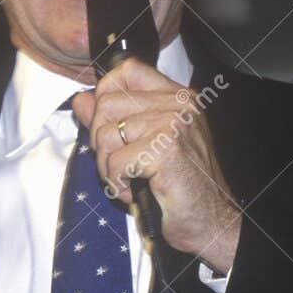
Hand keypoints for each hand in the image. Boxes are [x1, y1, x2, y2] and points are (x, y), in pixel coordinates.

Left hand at [72, 58, 240, 272]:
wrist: (211, 222)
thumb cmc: (181, 187)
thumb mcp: (143, 145)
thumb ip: (112, 118)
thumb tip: (80, 99)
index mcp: (177, 97)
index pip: (128, 70)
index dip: (106, 94)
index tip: (110, 125)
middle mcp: (178, 105)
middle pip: (107, 104)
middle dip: (100, 142)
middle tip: (119, 165)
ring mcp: (173, 124)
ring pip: (106, 135)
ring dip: (107, 167)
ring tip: (128, 181)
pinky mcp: (165, 149)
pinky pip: (115, 162)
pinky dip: (118, 184)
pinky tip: (136, 192)